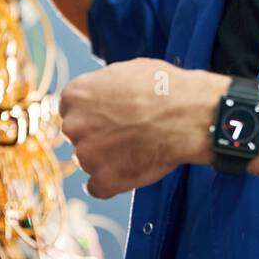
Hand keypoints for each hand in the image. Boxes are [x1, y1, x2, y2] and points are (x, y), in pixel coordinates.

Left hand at [59, 58, 228, 199]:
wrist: (187, 115)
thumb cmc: (163, 89)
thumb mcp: (125, 70)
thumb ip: (102, 87)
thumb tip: (100, 94)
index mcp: (75, 95)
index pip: (71, 109)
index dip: (93, 113)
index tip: (109, 116)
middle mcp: (74, 125)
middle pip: (78, 135)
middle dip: (97, 135)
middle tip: (126, 132)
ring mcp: (87, 155)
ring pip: (88, 161)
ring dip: (106, 158)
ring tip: (137, 149)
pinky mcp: (104, 180)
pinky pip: (98, 187)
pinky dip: (112, 182)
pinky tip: (130, 170)